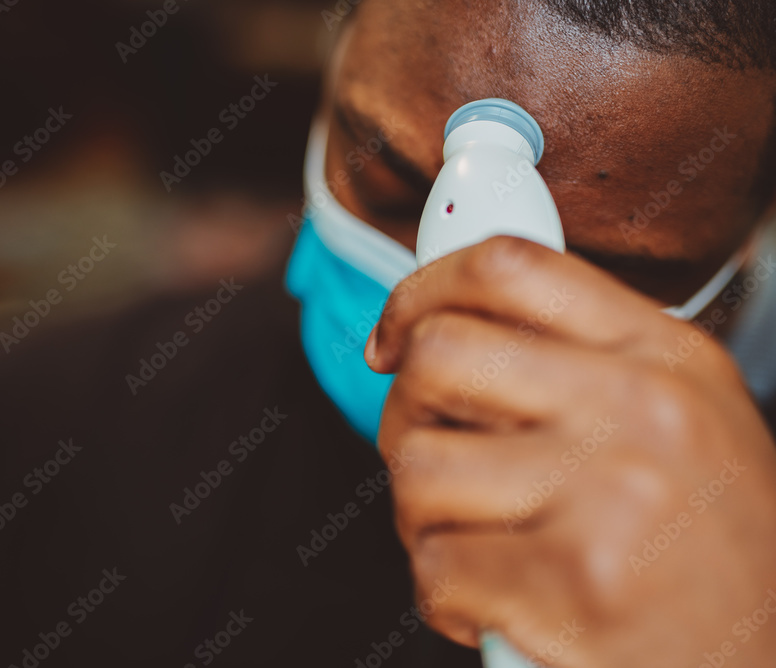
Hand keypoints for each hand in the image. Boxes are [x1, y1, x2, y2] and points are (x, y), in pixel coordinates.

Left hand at [365, 236, 775, 666]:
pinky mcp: (577, 579)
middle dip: (405, 415)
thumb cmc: (709, 548)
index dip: (421, 291)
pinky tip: (495, 603)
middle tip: (431, 457)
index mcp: (661, 354)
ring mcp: (611, 491)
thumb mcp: (676, 418)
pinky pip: (436, 564)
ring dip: (421, 517)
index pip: (507, 267)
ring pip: (417, 466)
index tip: (394, 339)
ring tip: (476, 545)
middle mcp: (641, 407)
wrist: (763, 660)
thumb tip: (444, 326)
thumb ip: (575, 359)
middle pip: (439, 355)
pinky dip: (444, 594)